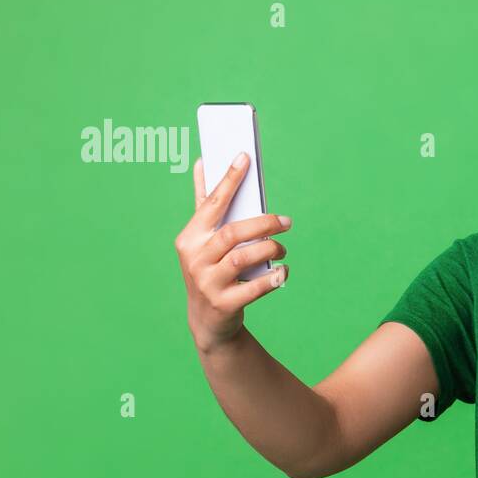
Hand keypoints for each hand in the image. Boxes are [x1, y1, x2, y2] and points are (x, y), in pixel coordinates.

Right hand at [175, 153, 291, 353]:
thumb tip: (202, 163)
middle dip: (264, 223)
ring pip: (244, 258)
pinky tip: (282, 271)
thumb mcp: (202, 240)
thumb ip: (205, 203)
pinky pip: (255, 287)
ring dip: (270, 249)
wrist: (208, 320)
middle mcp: (195, 259)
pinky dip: (274, 277)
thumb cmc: (210, 270)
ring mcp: (207, 283)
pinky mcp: (224, 304)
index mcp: (190, 238)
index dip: (229, 180)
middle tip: (287, 221)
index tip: (245, 157)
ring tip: (282, 248)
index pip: (212, 203)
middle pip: (233, 232)